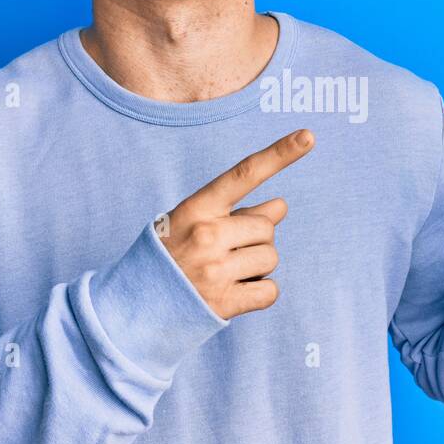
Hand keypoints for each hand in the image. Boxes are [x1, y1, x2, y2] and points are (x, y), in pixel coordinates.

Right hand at [160, 128, 315, 318]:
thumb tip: (281, 206)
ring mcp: (215, 270)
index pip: (244, 174)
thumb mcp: (194, 223)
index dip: (279, 154)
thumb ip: (237, 212)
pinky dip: (260, 292)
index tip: (308, 137)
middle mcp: (206, 235)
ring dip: (258, 266)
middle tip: (226, 252)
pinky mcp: (224, 303)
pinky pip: (270, 290)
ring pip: (271, 258)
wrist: (135, 306)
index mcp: (197, 207)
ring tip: (226, 272)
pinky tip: (234, 292)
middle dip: (256, 240)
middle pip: (267, 227)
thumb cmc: (172, 256)